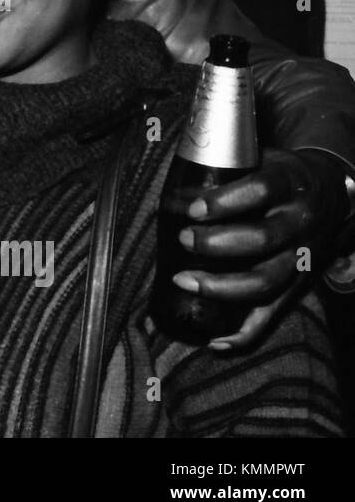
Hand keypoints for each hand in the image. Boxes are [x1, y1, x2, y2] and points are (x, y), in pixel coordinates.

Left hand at [172, 148, 349, 349]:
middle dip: (216, 243)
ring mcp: (302, 258)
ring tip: (184, 280)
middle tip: (184, 239)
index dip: (223, 202)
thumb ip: (225, 169)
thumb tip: (171, 191)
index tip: (192, 209)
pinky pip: (273, 315)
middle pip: (262, 240)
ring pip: (266, 282)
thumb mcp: (263, 160)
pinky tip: (215, 341)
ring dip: (221, 287)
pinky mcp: (298, 286)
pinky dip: (244, 334)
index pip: (260, 190)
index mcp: (289, 185)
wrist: (330, 196)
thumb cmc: (280, 178)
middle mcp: (300, 222)